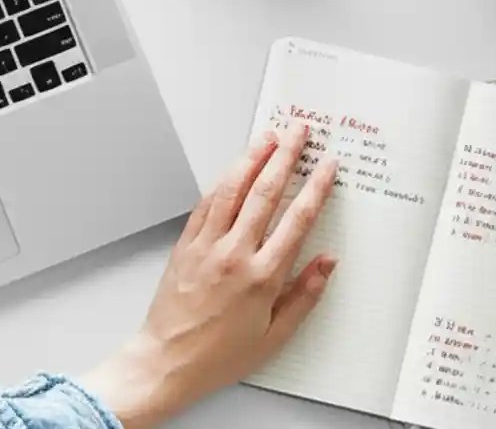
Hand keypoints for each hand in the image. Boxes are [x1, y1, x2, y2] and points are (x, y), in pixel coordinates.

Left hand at [83, 127, 339, 428]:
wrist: (167, 361)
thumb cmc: (219, 355)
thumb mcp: (275, 336)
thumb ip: (305, 295)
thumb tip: (328, 262)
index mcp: (262, 276)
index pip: (296, 219)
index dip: (315, 187)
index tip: (327, 166)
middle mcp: (234, 254)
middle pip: (265, 192)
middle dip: (286, 157)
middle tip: (299, 133)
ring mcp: (206, 246)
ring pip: (232, 190)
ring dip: (252, 158)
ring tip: (268, 137)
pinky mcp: (185, 245)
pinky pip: (205, 204)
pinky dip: (222, 182)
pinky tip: (233, 169)